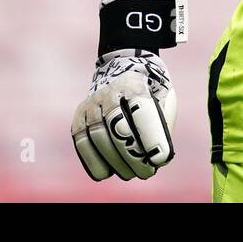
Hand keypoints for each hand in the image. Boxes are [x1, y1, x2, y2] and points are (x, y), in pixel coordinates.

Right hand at [71, 48, 177, 180]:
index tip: (161, 157)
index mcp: (133, 82)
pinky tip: (108, 171)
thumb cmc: (150, 89)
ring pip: (99, 137)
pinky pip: (82, 143)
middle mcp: (108, 91)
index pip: (142, 110)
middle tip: (148, 171)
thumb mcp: (164, 96)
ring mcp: (91, 104)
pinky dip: (94, 161)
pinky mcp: (79, 117)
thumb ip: (163, 123)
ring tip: (132, 173)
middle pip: (118, 127)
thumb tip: (159, 157)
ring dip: (116, 161)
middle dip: (134, 155)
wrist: (121, 68)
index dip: (151, 136)